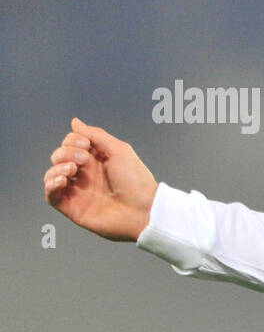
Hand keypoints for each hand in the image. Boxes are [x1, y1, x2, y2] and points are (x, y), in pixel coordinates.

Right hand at [44, 118, 157, 241]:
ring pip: (52, 175)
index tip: (87, 145)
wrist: (144, 210)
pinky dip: (51, 185)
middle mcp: (85, 175)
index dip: (73, 141)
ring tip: (72, 170)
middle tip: (84, 160)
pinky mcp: (73, 208)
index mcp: (96, 161)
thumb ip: (96, 135)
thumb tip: (75, 122)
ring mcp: (78, 192)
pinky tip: (63, 180)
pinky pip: (51, 196)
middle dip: (66, 153)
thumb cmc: (137, 180)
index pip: (70, 144)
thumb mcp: (119, 150)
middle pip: (59, 157)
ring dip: (57, 168)